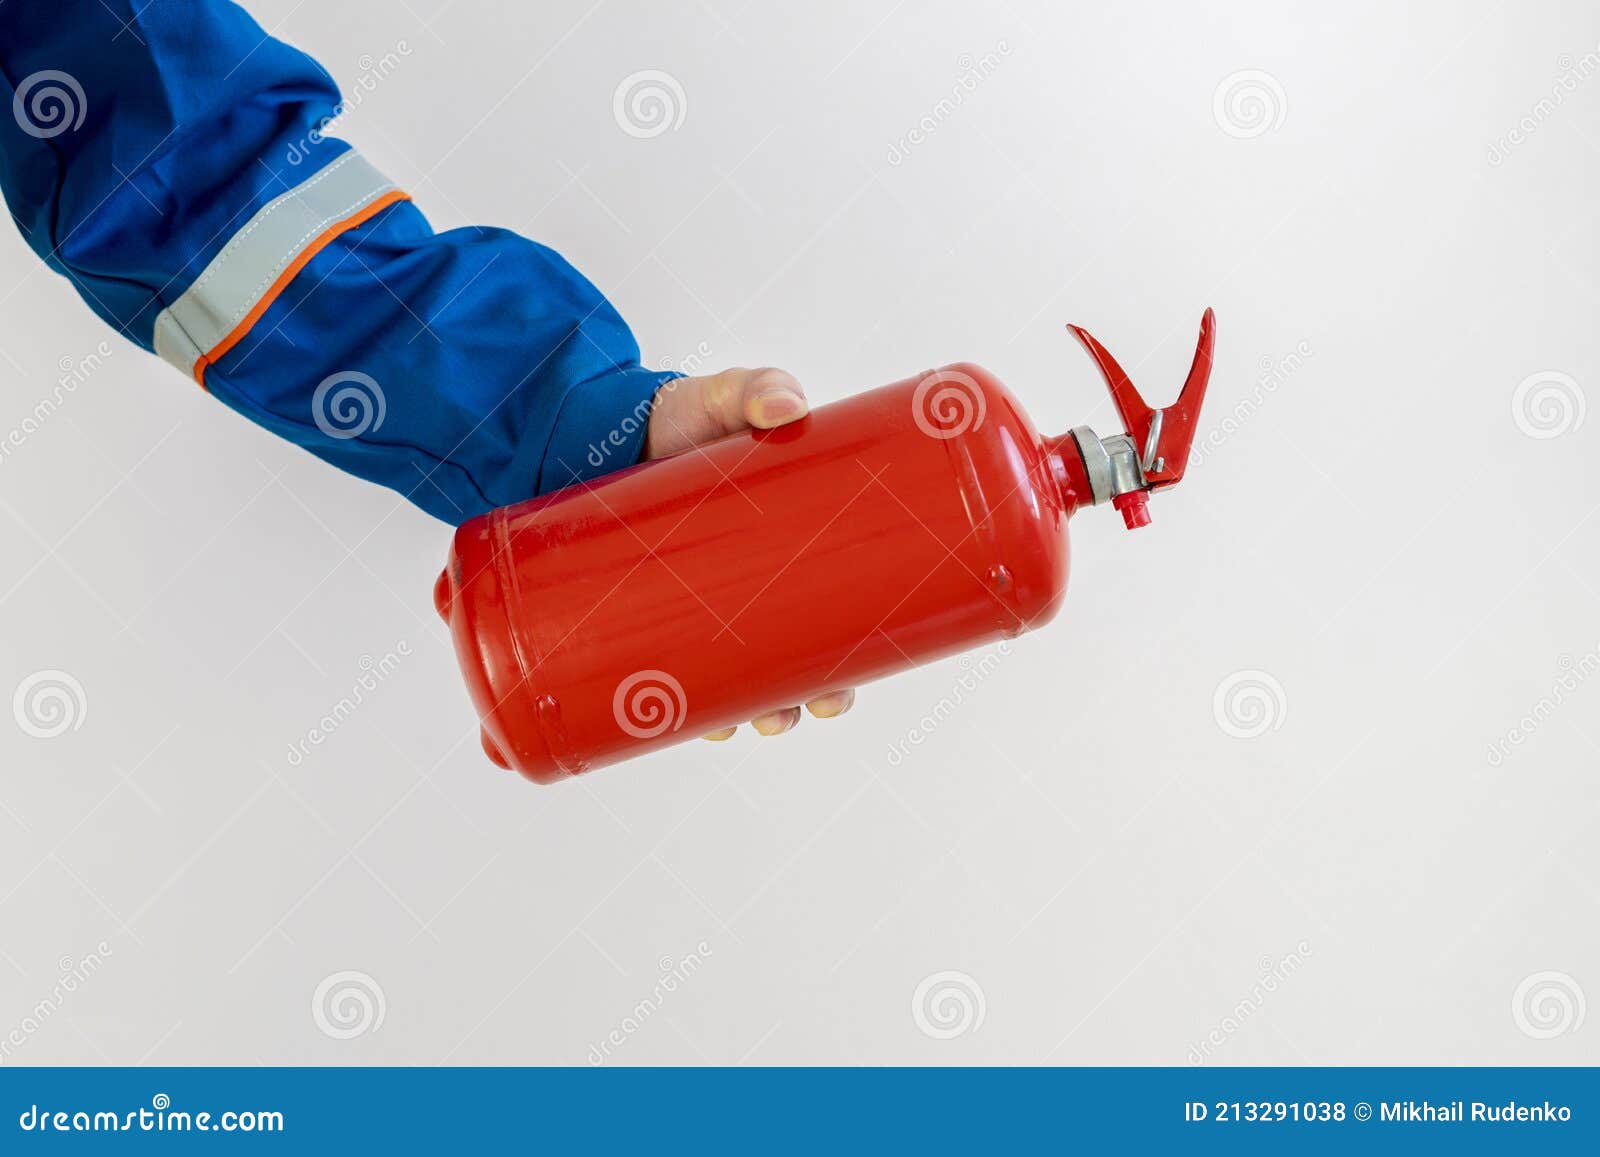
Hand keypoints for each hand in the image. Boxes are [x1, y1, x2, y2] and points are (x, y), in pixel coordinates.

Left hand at [645, 367, 856, 739]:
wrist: (602, 421)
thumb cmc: (683, 415)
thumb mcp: (726, 398)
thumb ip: (758, 390)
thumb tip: (788, 409)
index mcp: (788, 554)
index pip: (832, 627)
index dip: (843, 670)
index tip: (840, 695)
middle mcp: (744, 592)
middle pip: (782, 670)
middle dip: (789, 706)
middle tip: (786, 715)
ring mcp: (690, 604)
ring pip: (722, 682)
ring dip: (731, 717)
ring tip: (726, 727)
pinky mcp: (637, 607)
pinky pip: (657, 672)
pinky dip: (667, 707)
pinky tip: (667, 727)